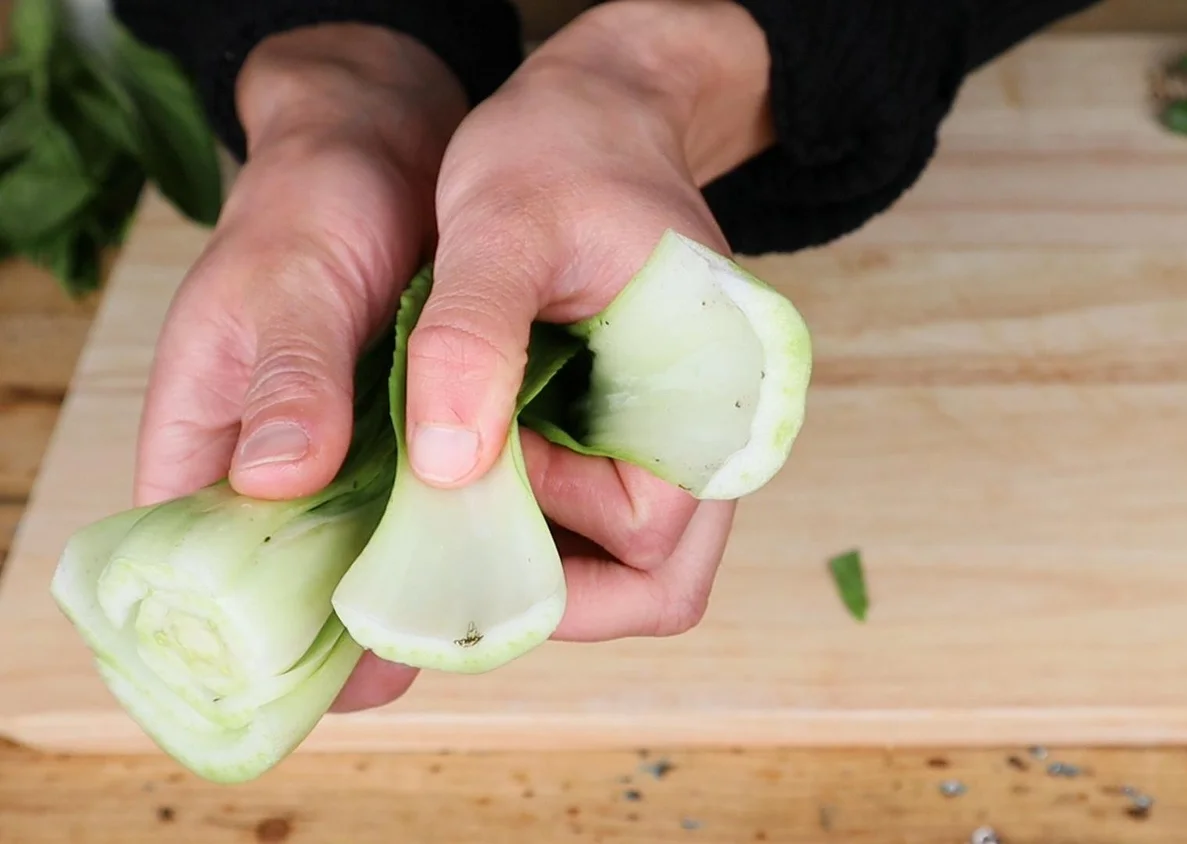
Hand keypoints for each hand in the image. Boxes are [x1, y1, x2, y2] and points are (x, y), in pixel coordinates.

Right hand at [135, 24, 468, 710]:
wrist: (385, 146)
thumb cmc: (309, 205)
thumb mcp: (288, 282)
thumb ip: (289, 377)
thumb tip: (277, 479)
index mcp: (206, 440)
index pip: (212, 568)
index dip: (270, 631)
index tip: (341, 679)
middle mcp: (276, 464)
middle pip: (305, 574)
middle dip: (363, 619)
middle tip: (431, 657)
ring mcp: (345, 451)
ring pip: (376, 542)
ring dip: (422, 572)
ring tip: (485, 617)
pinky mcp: (412, 430)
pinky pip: (435, 496)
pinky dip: (466, 519)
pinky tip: (520, 547)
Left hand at [408, 3, 771, 641]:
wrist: (597, 109)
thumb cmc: (564, 152)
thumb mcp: (501, 224)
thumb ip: (474, 339)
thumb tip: (449, 469)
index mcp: (714, 397)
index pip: (652, 549)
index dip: (552, 528)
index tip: (472, 454)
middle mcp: (709, 443)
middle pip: (654, 588)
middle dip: (545, 588)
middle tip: (445, 537)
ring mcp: (672, 447)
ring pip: (621, 569)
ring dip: (531, 557)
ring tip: (444, 497)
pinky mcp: (632, 439)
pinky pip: (591, 523)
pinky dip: (525, 522)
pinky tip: (460, 469)